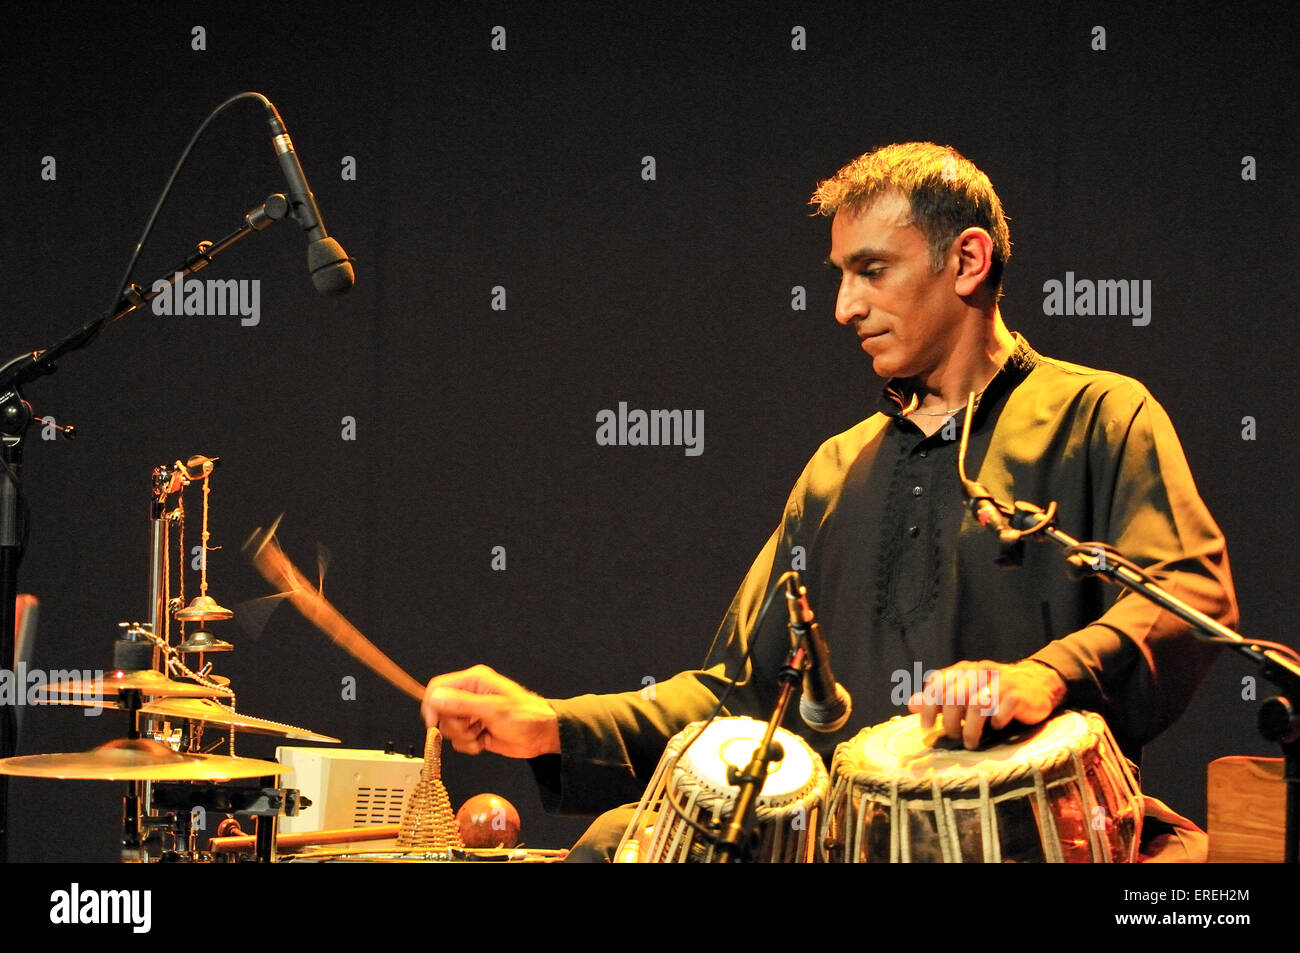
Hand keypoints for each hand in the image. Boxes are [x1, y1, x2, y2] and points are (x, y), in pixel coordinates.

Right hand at [421, 664, 561, 758]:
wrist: (543, 736)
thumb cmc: (527, 716)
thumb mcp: (493, 709)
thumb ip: (462, 704)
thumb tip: (436, 698)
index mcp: (473, 681)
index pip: (438, 688)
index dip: (432, 706)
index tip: (434, 723)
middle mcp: (470, 695)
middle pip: (441, 712)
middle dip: (454, 726)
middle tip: (473, 726)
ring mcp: (472, 714)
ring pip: (449, 729)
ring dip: (463, 737)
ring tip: (482, 733)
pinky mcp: (475, 730)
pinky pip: (459, 741)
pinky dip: (469, 746)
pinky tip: (484, 741)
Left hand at [907, 659, 1066, 749]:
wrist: (1037, 683)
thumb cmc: (995, 691)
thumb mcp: (966, 693)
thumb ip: (940, 699)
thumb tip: (912, 704)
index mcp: (964, 669)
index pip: (938, 683)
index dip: (929, 707)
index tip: (927, 728)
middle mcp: (980, 671)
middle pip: (956, 696)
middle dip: (951, 722)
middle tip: (954, 737)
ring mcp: (1001, 681)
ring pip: (978, 704)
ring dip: (971, 729)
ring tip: (970, 742)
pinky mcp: (1019, 694)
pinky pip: (1002, 709)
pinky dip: (996, 722)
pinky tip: (996, 728)